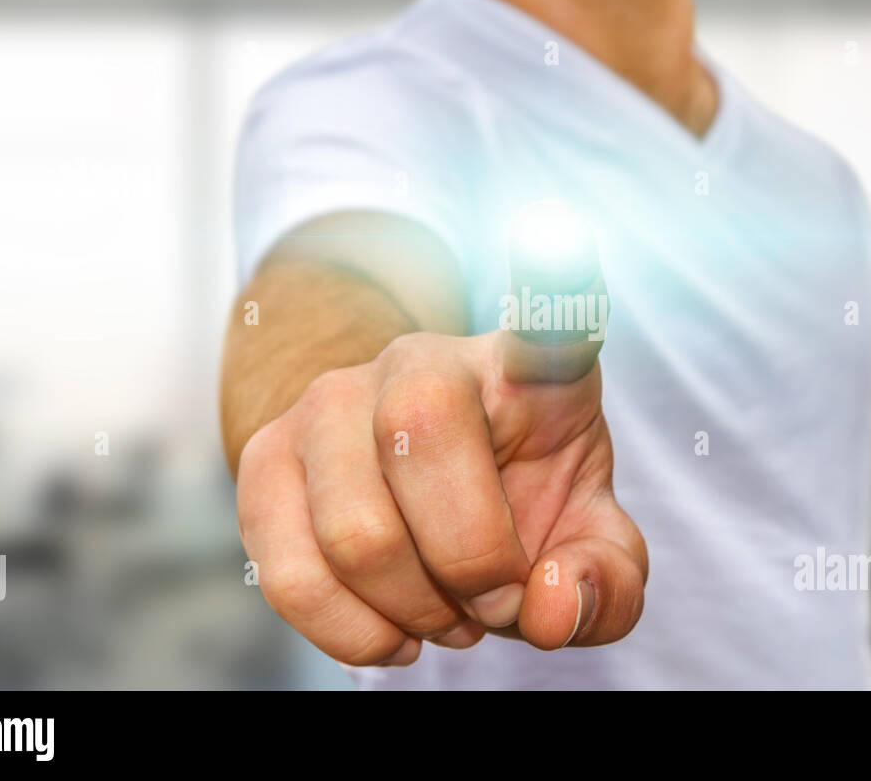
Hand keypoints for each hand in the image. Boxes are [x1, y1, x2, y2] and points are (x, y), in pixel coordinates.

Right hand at [236, 207, 645, 665]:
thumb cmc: (518, 508)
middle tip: (498, 601)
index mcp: (527, 372)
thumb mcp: (587, 545)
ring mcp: (333, 400)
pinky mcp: (266, 457)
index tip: (560, 237)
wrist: (420, 501)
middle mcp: (423, 362)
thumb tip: (548, 608)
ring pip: (357, 530)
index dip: (551, 285)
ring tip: (447, 615)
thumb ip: (603, 583)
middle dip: (474, 564)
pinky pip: (290, 572)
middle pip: (424, 440)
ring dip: (416, 610)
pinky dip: (353, 632)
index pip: (546, 319)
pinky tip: (391, 633)